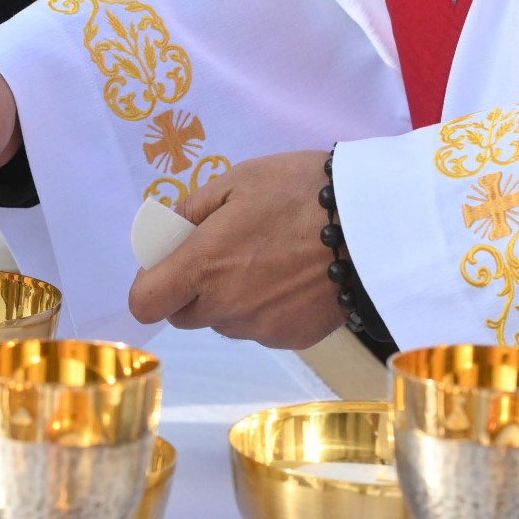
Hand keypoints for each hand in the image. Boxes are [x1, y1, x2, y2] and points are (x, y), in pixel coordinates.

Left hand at [127, 151, 343, 349]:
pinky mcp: (291, 339)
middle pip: (183, 315)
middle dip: (192, 290)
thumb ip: (190, 211)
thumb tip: (162, 235)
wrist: (374, 224)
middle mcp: (224, 307)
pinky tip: (295, 278)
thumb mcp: (237, 180)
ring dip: (231, 300)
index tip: (170, 264)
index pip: (144, 303)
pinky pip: (262, 328)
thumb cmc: (301, 191)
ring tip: (270, 261)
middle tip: (225, 254)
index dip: (150, 285)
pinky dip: (268, 309)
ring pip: (224, 322)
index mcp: (202, 265)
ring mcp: (258, 328)